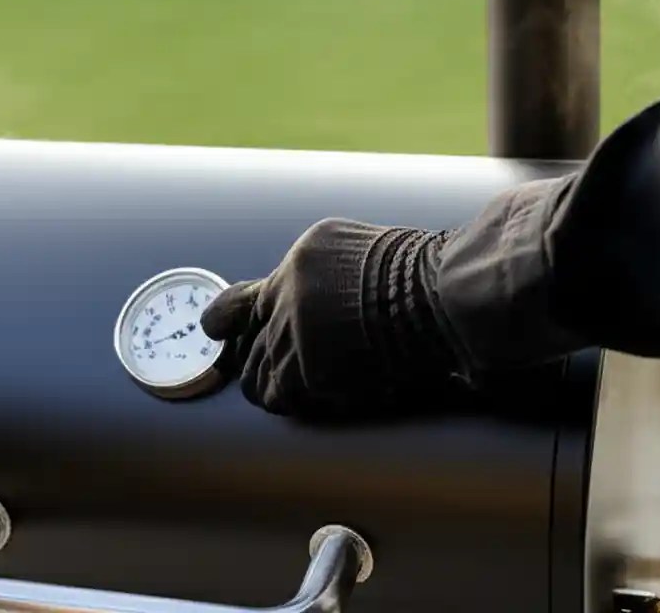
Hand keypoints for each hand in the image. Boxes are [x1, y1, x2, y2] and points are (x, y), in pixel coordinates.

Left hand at [201, 218, 458, 416]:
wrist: (442, 296)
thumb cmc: (425, 280)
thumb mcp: (367, 257)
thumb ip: (328, 281)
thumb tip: (317, 308)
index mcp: (303, 257)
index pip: (244, 296)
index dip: (228, 320)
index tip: (218, 332)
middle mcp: (288, 290)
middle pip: (245, 343)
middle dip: (256, 361)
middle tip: (271, 374)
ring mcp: (293, 330)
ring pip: (258, 377)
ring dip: (277, 388)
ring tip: (302, 392)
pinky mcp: (308, 368)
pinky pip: (285, 397)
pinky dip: (299, 402)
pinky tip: (323, 399)